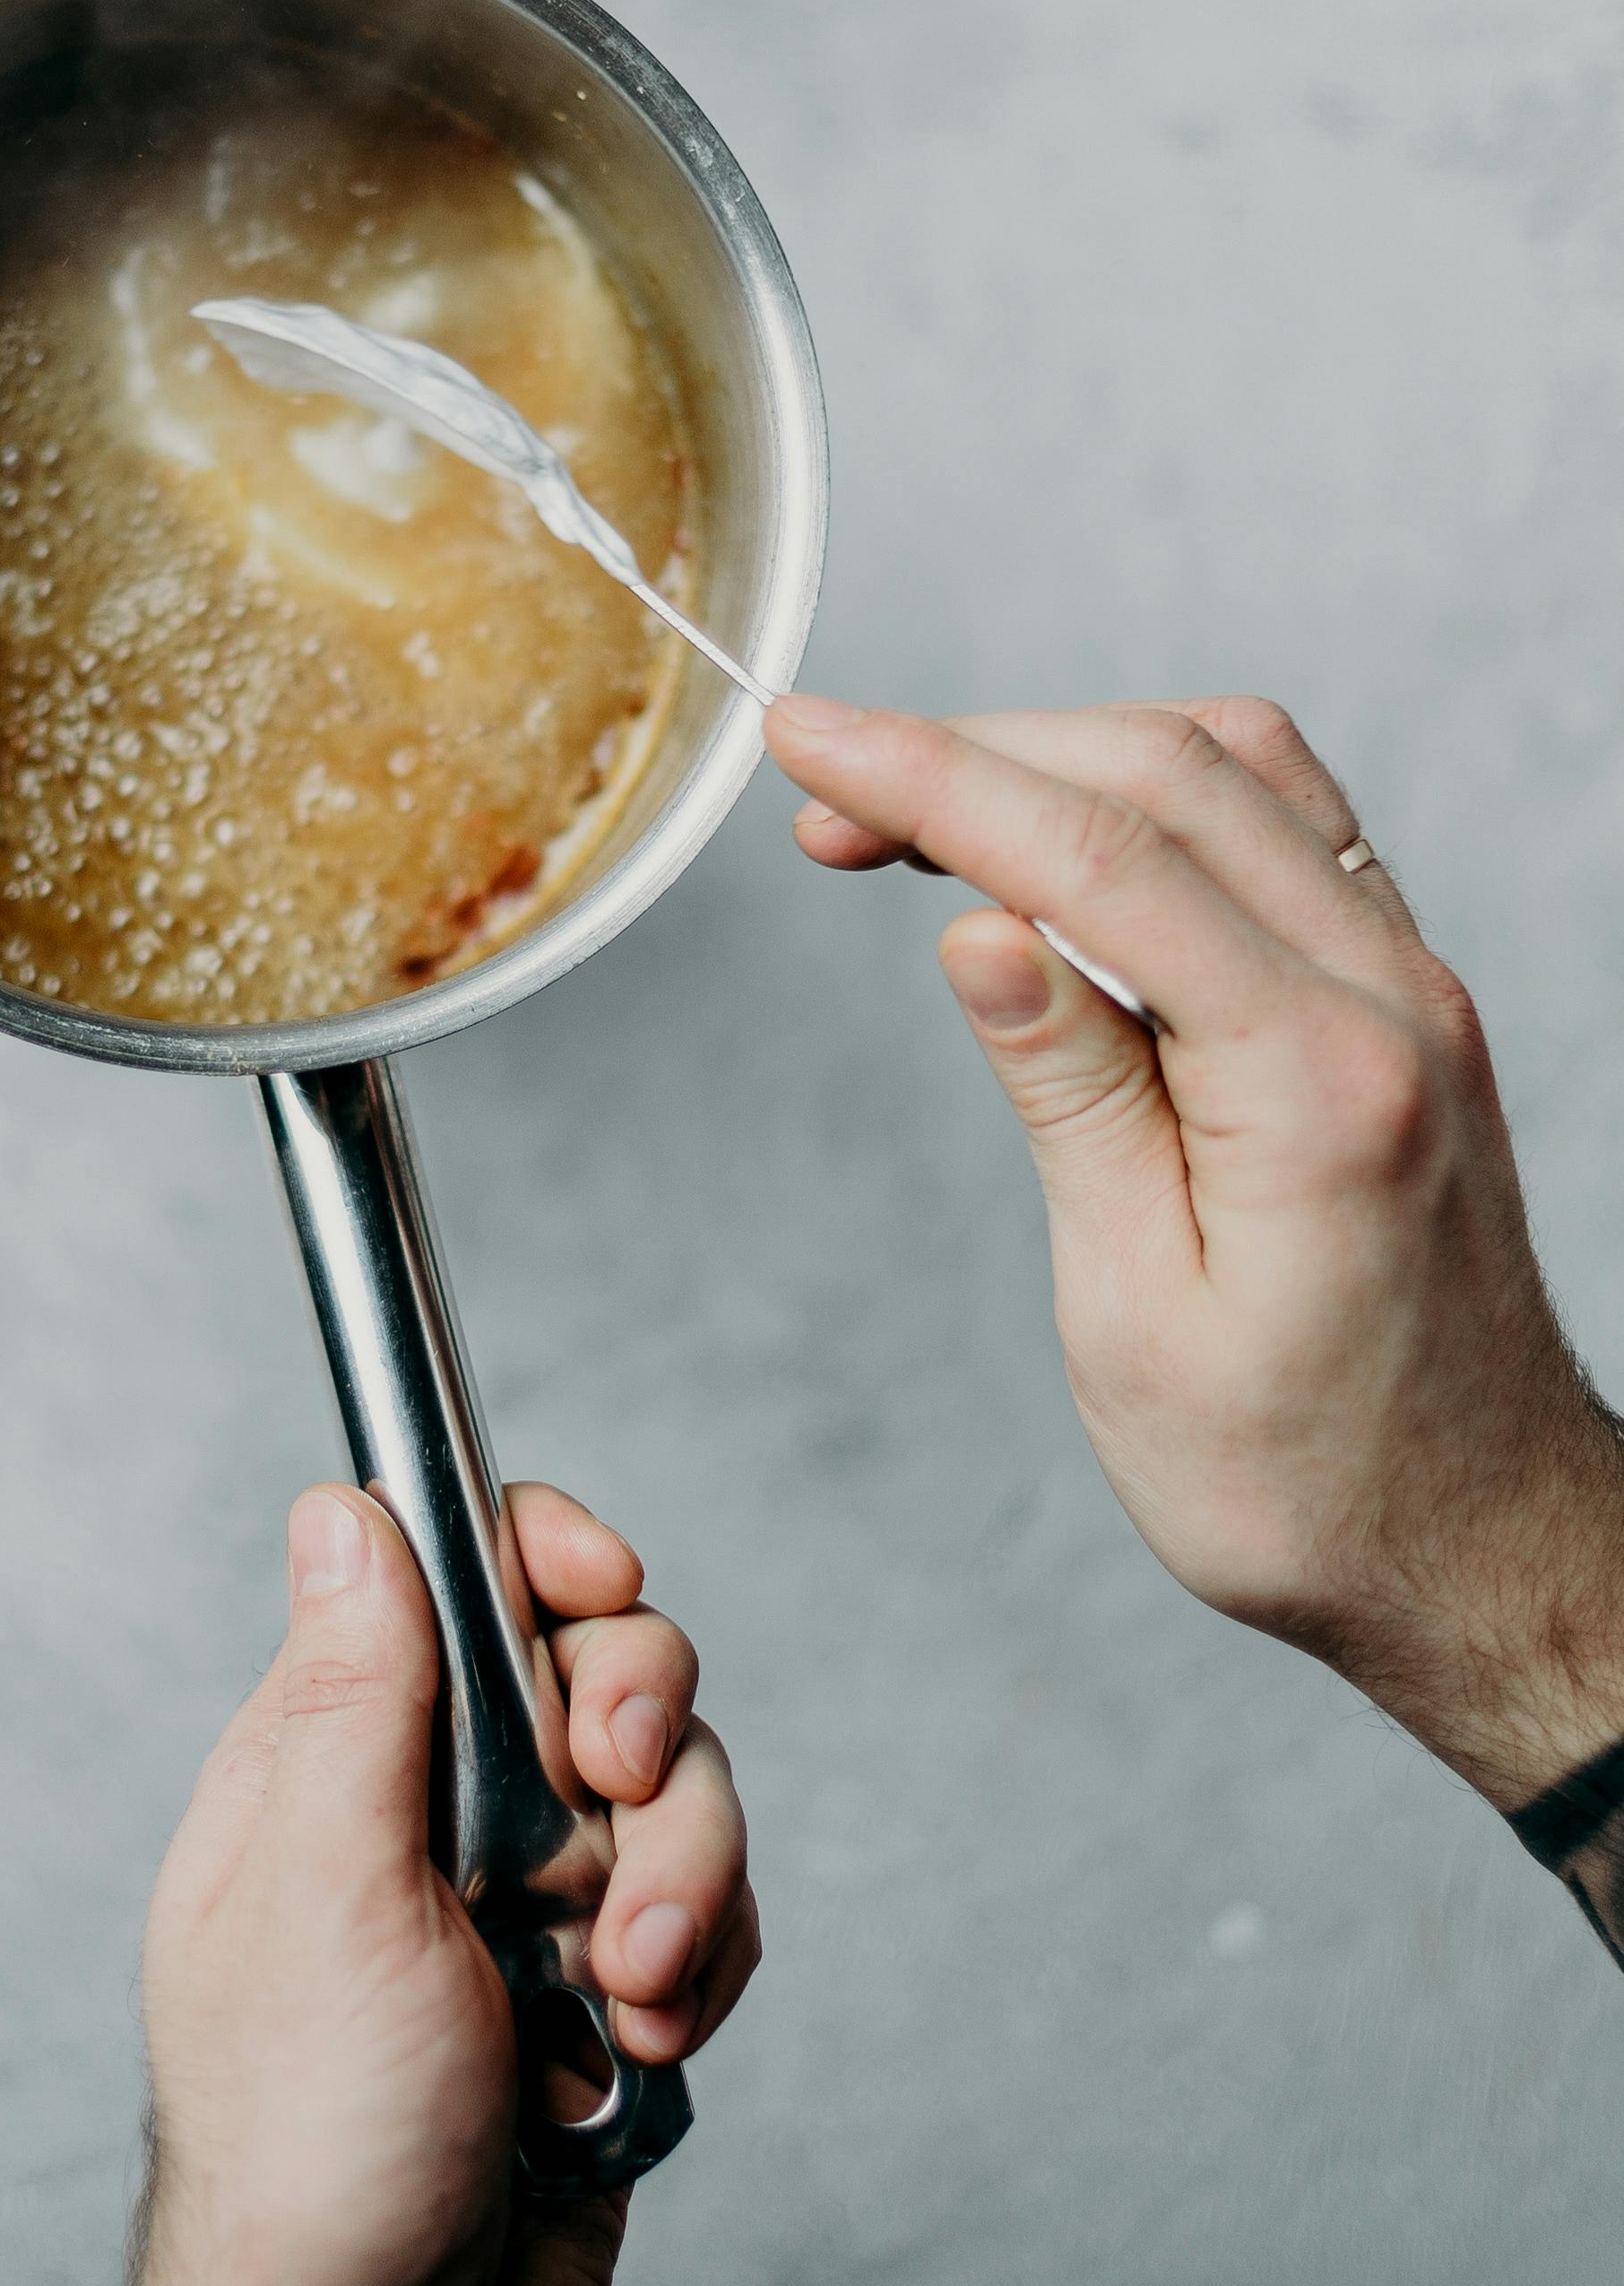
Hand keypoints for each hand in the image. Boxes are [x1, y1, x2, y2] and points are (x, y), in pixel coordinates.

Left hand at [0, 1480, 756, 2285]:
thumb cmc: (308, 2155)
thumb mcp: (319, 1891)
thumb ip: (351, 1691)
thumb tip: (341, 1508)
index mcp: (333, 1762)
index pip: (461, 1576)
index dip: (551, 1558)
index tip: (602, 1586)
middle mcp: (432, 1818)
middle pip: (601, 1666)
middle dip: (640, 1728)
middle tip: (609, 1802)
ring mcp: (526, 1911)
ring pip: (676, 1795)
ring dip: (681, 1879)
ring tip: (626, 1988)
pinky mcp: (606, 1997)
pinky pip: (711, 1917)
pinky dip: (702, 1971)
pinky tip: (637, 2052)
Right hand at [766, 691, 1623, 1815]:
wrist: (1478, 1548)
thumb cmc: (1305, 1483)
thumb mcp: (1138, 1318)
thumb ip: (1072, 1097)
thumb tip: (976, 929)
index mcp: (1320, 1087)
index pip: (1098, 862)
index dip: (931, 778)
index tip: (806, 737)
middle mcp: (1393, 1002)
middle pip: (1169, 774)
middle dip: (975, 751)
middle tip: (826, 791)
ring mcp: (1413, 989)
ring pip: (1237, 771)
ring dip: (1066, 754)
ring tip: (924, 810)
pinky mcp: (1405, 1004)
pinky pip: (1286, 829)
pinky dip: (1156, 797)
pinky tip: (1062, 850)